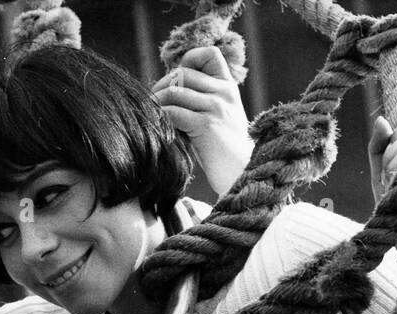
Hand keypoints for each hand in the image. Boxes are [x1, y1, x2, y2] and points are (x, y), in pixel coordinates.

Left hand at [153, 46, 251, 197]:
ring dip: (157, 103)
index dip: (190, 60)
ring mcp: (216, 107)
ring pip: (175, 91)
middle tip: (154, 104)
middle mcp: (224, 93)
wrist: (243, 175)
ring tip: (153, 116)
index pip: (210, 54)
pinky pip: (173, 112)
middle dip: (163, 86)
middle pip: (183, 73)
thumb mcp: (219, 118)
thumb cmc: (224, 152)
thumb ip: (202, 101)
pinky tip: (160, 129)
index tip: (178, 80)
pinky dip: (161, 118)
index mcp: (229, 88)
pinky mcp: (206, 125)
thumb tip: (167, 91)